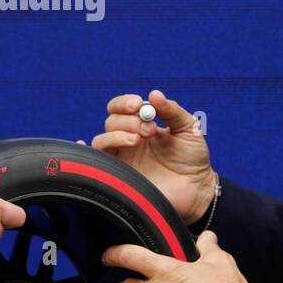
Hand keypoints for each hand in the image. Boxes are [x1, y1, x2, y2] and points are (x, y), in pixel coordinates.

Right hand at [91, 90, 216, 224]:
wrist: (197, 189)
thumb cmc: (193, 158)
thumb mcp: (188, 128)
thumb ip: (172, 111)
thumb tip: (154, 94)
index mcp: (142, 125)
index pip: (120, 108)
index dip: (124, 103)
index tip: (138, 104)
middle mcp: (128, 140)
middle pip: (111, 122)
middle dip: (128, 121)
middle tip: (149, 129)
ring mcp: (122, 159)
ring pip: (101, 140)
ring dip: (116, 135)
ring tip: (137, 140)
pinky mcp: (120, 178)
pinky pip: (96, 165)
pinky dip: (87, 153)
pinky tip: (85, 145)